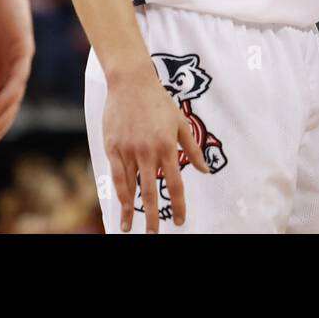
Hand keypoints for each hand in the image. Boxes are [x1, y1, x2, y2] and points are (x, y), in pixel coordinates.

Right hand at [103, 66, 208, 232]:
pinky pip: (116, 175)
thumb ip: (193, 149)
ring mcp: (128, 151)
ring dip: (130, 210)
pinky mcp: (112, 147)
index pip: (175, 184)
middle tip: (154, 234)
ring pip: (130, 187)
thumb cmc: (159, 102)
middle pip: (151, 192)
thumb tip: (205, 170)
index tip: (180, 221)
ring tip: (129, 228)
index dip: (179, 205)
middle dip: (153, 217)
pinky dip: (119, 192)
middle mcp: (148, 152)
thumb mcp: (181, 123)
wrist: (131, 82)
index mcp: (167, 147)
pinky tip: (121, 204)